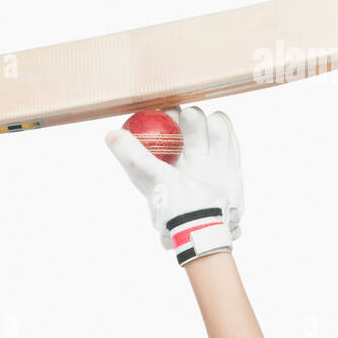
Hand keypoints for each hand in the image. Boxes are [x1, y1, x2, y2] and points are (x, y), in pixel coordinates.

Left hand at [105, 106, 243, 264]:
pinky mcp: (227, 157)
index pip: (160, 127)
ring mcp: (206, 155)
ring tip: (199, 134)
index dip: (161, 116)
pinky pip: (223, 127)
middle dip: (185, 116)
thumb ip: (134, 156)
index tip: (162, 113)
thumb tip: (110, 134)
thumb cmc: (173, 207)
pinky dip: (220, 126)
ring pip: (205, 120)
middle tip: (183, 119)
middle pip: (185, 119)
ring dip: (202, 122)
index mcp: (160, 161)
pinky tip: (215, 131)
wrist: (207, 225)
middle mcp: (183, 156)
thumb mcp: (151, 179)